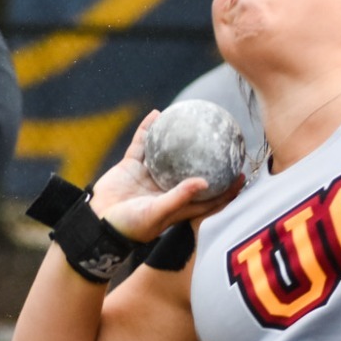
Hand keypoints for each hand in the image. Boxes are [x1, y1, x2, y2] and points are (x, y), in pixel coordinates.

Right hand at [88, 110, 244, 242]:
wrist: (98, 223)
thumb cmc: (130, 226)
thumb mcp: (157, 213)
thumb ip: (180, 197)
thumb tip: (204, 181)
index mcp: (177, 205)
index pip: (208, 197)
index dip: (226, 189)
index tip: (242, 175)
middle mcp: (166, 189)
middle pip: (192, 171)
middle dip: (208, 159)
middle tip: (223, 142)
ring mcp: (148, 177)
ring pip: (167, 154)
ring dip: (178, 139)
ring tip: (191, 120)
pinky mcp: (131, 166)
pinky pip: (142, 144)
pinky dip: (148, 130)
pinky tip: (156, 115)